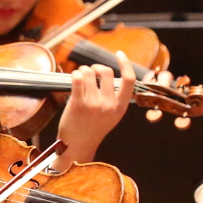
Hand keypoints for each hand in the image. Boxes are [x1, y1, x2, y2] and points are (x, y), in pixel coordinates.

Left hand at [54, 51, 135, 168]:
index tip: (120, 54)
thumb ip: (114, 98)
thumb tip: (109, 73)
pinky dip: (75, 74)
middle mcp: (109, 105)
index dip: (125, 64)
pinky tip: (74, 79)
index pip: (129, 80)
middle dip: (96, 67)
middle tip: (90, 72)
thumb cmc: (92, 129)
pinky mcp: (78, 104)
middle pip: (106, 71)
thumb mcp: (112, 116)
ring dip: (83, 71)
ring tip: (79, 78)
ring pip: (89, 72)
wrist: (77, 147)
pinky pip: (78, 78)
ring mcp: (94, 105)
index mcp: (120, 107)